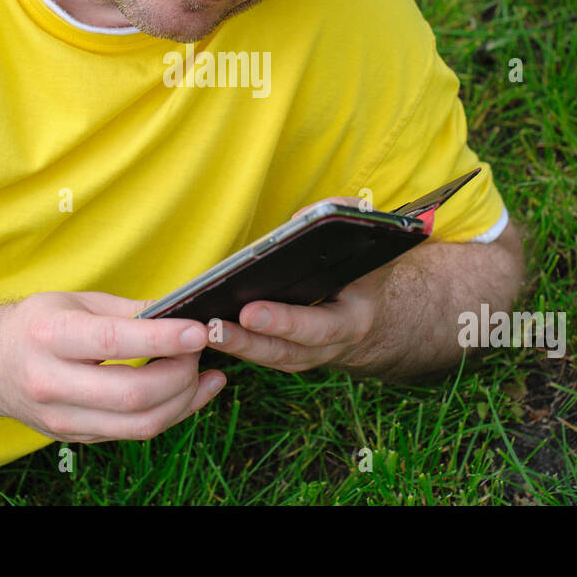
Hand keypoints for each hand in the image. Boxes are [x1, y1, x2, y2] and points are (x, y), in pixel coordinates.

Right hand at [0, 291, 225, 442]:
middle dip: (180, 376)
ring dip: (182, 401)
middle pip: (131, 395)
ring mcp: (62, 419)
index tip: (198, 332)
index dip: (161, 339)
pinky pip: (132, 433)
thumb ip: (128, 310)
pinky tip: (189, 393)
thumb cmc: (36, 325)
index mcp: (50, 337)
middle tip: (199, 351)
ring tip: (203, 374)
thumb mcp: (75, 302)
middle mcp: (51, 383)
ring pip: (138, 425)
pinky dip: (169, 415)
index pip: (113, 342)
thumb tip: (180, 314)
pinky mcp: (75, 438)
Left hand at [205, 197, 389, 373]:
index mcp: (353, 320)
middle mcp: (331, 347)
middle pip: (285, 351)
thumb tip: (302, 218)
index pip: (319, 326)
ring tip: (201, 328)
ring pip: (269, 358)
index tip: (250, 311)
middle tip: (214, 327)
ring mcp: (308, 356)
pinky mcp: (288, 355)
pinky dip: (235, 345)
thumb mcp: (371, 244)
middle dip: (248, 341)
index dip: (285, 322)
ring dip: (234, 346)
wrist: (374, 309)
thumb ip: (346, 223)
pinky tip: (205, 329)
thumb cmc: (365, 269)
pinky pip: (261, 355)